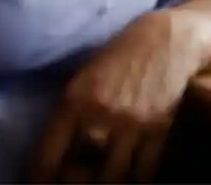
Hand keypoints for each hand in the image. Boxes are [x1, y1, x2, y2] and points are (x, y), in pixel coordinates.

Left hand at [31, 10, 204, 182]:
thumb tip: (58, 151)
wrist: (168, 41)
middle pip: (80, 174)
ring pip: (113, 176)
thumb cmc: (120, 57)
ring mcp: (132, 124)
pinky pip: (144, 168)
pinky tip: (131, 176)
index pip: (49, 158)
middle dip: (76, 182)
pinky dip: (137, 177)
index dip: (43, 178)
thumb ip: (69, 113)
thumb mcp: (84, 79)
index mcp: (74, 102)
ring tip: (104, 179)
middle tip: (78, 178)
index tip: (45, 182)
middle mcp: (101, 116)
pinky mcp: (158, 128)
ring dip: (107, 182)